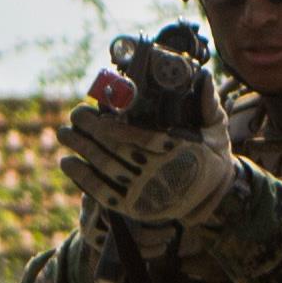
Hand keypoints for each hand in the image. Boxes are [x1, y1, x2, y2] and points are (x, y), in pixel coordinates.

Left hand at [58, 100, 241, 234]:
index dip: (118, 130)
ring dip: (81, 149)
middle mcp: (161, 174)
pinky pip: (103, 193)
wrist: (211, 199)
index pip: (145, 140)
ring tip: (64, 133)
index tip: (100, 116)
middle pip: (118, 151)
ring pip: (107, 168)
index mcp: (180, 153)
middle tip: (75, 114)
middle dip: (91, 132)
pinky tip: (67, 162)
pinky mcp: (134, 207)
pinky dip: (82, 178)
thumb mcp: (217, 131)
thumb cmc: (211, 158)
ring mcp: (146, 192)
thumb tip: (203, 75)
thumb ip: (209, 105)